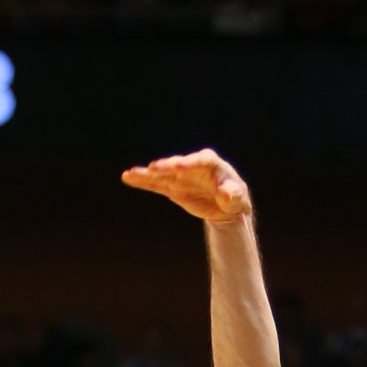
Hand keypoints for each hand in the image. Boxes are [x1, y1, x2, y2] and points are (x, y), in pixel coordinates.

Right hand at [121, 149, 251, 226]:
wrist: (226, 205)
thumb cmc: (235, 197)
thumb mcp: (237, 197)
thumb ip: (232, 194)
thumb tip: (225, 194)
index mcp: (210, 162)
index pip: (198, 161)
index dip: (187, 163)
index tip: (177, 166)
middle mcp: (191, 165)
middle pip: (176, 165)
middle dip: (165, 167)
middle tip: (153, 168)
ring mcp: (179, 176)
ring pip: (161, 174)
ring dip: (146, 174)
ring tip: (131, 173)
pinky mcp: (172, 187)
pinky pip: (156, 184)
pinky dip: (143, 182)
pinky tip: (128, 178)